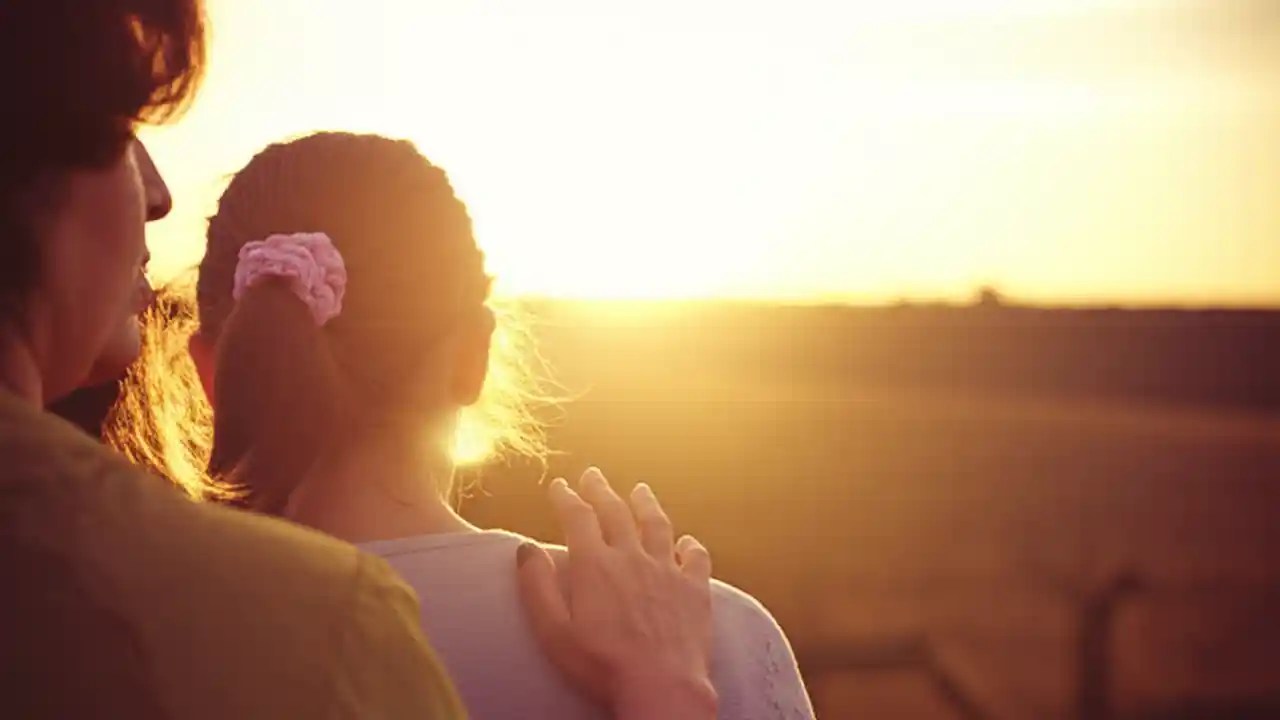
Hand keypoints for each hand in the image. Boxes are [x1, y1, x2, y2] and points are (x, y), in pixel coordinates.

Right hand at [517, 467, 716, 719]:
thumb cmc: (601, 665)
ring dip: (647, 504)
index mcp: (595, 565)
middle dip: (601, 490)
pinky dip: (690, 545)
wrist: (661, 686)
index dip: (566, 497)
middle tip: (593, 475)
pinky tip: (687, 541)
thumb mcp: (554, 631)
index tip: (559, 485)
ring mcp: (667, 570)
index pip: (577, 517)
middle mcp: (632, 557)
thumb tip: (525, 549)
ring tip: (640, 490)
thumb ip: (537, 587)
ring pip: (657, 525)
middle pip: (616, 512)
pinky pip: (696, 558)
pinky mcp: (694, 589)